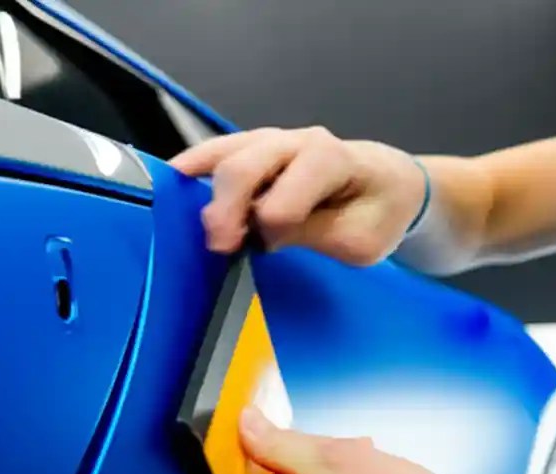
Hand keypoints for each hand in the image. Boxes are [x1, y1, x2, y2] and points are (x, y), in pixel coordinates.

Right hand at [168, 127, 426, 264]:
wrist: (386, 184)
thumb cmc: (375, 213)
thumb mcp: (357, 239)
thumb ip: (310, 233)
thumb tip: (260, 234)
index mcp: (331, 159)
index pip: (286, 192)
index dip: (270, 224)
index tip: (265, 250)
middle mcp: (296, 141)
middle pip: (244, 167)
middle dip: (225, 210)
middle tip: (220, 248)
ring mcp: (270, 141)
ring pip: (224, 156)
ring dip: (205, 194)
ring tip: (200, 229)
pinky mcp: (250, 148)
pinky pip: (213, 152)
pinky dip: (191, 168)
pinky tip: (170, 182)